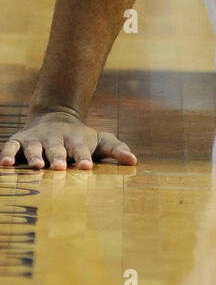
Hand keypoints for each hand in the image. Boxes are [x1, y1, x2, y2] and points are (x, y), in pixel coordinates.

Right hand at [0, 111, 135, 170]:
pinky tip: (5, 165)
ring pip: (34, 147)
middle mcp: (55, 138)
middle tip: (59, 168)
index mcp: (76, 140)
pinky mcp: (20, 140)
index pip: (81, 149)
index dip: (83, 157)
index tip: (86, 167)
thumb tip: (134, 161)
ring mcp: (37, 139)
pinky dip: (7, 154)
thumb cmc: (81, 138)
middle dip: (58, 157)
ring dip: (35, 156)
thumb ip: (116, 149)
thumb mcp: (100, 140)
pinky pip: (11, 146)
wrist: (56, 116)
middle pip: (57, 148)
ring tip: (37, 167)